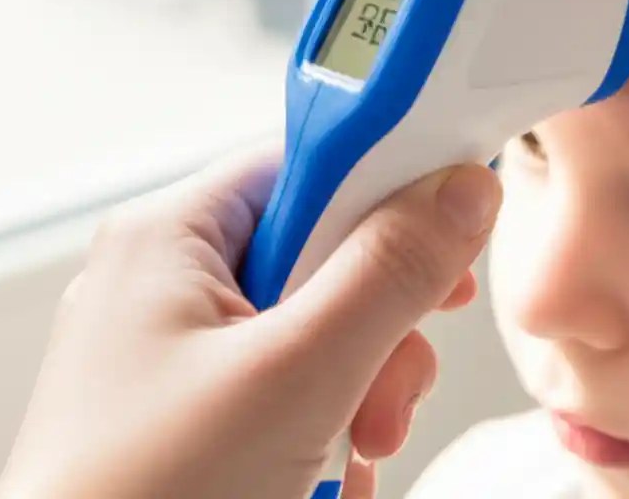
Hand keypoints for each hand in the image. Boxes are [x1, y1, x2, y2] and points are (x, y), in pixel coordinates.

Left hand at [0, 146, 500, 498]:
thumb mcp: (296, 374)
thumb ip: (389, 272)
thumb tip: (458, 194)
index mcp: (171, 238)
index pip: (309, 161)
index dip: (388, 184)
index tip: (453, 214)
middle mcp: (170, 285)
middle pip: (328, 256)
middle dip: (378, 329)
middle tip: (383, 386)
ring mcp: (182, 355)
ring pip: (323, 334)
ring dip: (360, 395)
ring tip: (344, 454)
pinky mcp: (198, 413)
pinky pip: (296, 391)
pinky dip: (326, 432)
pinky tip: (317, 476)